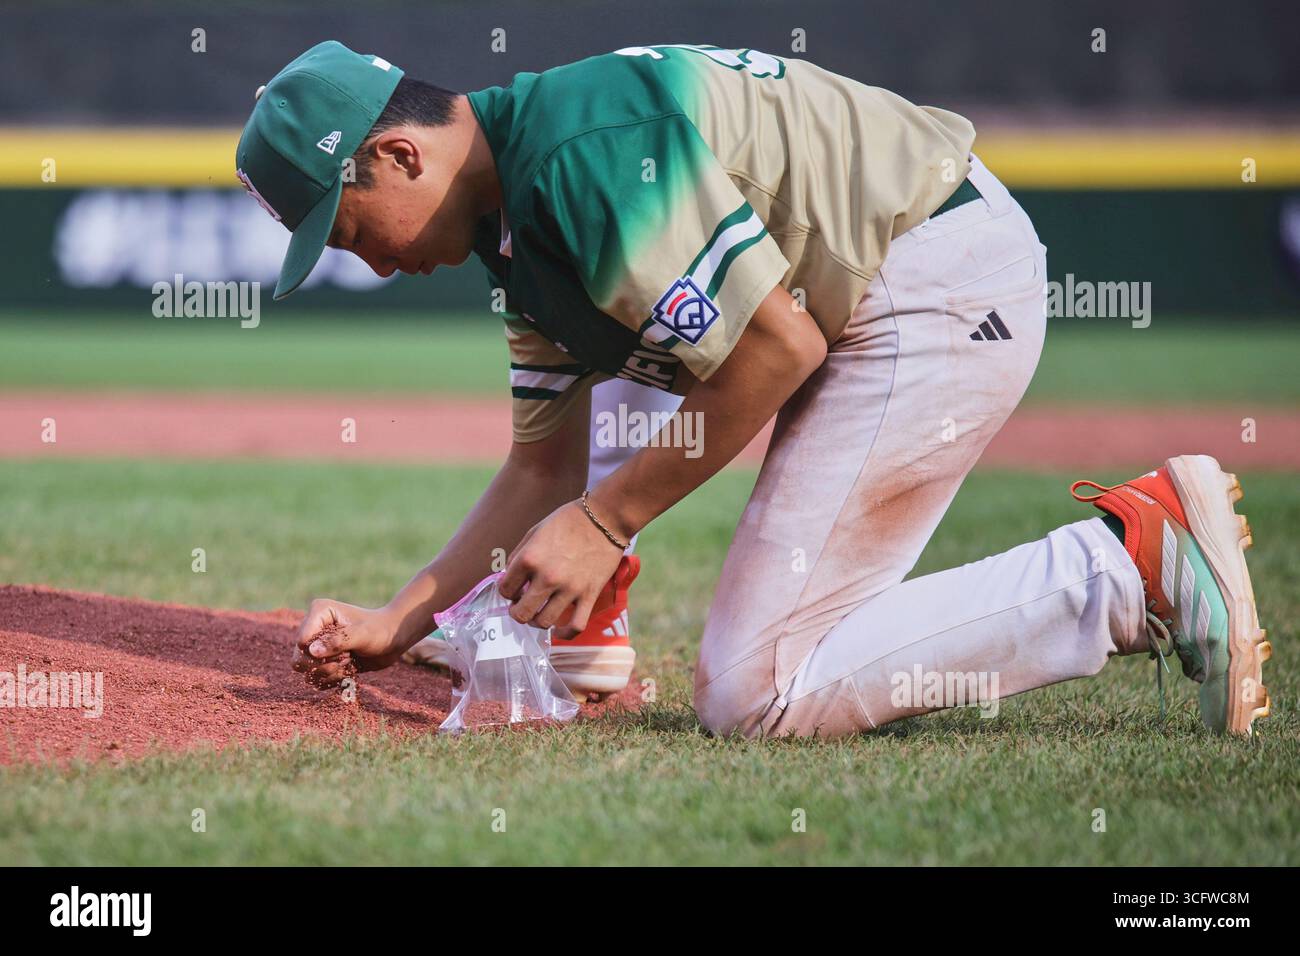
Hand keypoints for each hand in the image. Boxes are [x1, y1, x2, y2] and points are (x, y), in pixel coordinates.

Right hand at [292, 599, 405, 688]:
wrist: (393, 639)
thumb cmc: (380, 630)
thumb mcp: (361, 635)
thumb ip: (337, 642)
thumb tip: (310, 651)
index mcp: (319, 613)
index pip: (302, 641)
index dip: (318, 653)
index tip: (343, 651)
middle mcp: (314, 628)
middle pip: (299, 659)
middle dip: (322, 666)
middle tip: (345, 660)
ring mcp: (318, 645)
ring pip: (308, 672)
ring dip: (329, 674)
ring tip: (349, 664)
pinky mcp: (325, 659)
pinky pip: (317, 679)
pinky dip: (333, 680)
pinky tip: (349, 671)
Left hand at [500, 500, 623, 630]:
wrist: (605, 517)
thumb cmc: (568, 521)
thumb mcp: (535, 531)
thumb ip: (519, 555)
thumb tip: (508, 578)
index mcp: (529, 558)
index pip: (504, 590)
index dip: (507, 591)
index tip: (515, 587)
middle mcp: (547, 577)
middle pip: (521, 613)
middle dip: (517, 611)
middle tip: (522, 604)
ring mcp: (570, 589)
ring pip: (544, 622)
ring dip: (537, 620)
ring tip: (539, 611)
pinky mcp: (589, 595)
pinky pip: (575, 626)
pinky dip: (564, 633)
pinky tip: (558, 630)